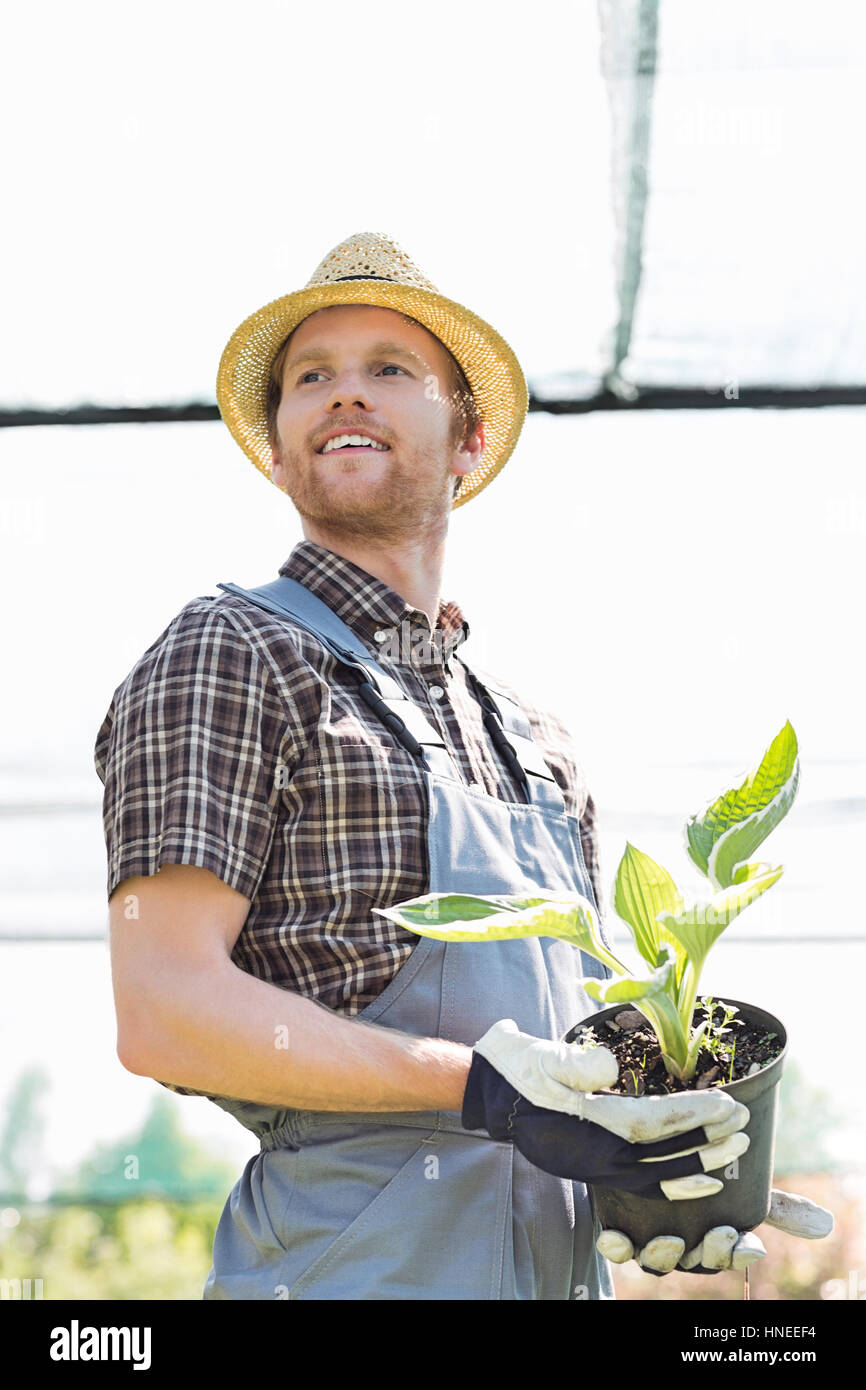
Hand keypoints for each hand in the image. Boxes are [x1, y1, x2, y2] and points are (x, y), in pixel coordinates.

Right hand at [462, 1019, 749, 1197]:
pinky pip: (645, 1182)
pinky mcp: (596, 1167)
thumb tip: (607, 1066)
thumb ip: (575, 1061)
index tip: (728, 1104)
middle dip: (708, 1142)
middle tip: (746, 1128)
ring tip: (737, 1149)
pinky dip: (677, 1181)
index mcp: (586, 1124)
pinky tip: (700, 1177)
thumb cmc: (520, 1066)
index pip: (651, 1123)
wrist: (490, 1091)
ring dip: (701, 1162)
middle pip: (664, 1155)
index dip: (692, 1115)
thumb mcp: (543, 1054)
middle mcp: (595, 1154)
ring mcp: (596, 1165)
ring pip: (659, 1174)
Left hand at [598, 1189, 834, 1273]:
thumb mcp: (740, 1186)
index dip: (741, 1252)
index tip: (751, 1243)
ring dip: (666, 1254)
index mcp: (714, 1237)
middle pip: (698, 1260)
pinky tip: (615, 1235)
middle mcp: (683, 1245)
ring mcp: (649, 1238)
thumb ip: (776, 1204)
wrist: (649, 1156)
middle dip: (711, 1251)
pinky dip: (615, 1245)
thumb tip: (825, 1224)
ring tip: (672, 1238)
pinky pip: (615, 1248)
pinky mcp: (618, 1227)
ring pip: (658, 1260)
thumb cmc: (701, 1177)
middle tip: (720, 1232)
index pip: (733, 1253)